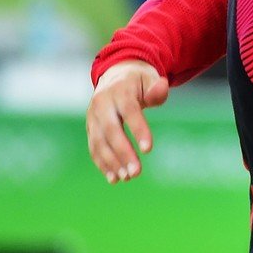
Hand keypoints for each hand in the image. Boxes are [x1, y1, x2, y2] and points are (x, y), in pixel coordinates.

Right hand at [86, 59, 169, 183]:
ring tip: (126, 178)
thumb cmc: (139, 80)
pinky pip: (94, 147)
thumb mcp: (150, 79)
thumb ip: (157, 88)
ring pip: (99, 142)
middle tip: (136, 172)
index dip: (139, 130)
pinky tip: (113, 178)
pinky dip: (102, 163)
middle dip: (123, 153)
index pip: (130, 112)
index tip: (148, 150)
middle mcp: (103, 104)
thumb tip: (162, 88)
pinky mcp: (90, 127)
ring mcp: (93, 116)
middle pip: (112, 130)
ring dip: (112, 162)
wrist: (116, 74)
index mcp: (120, 91)